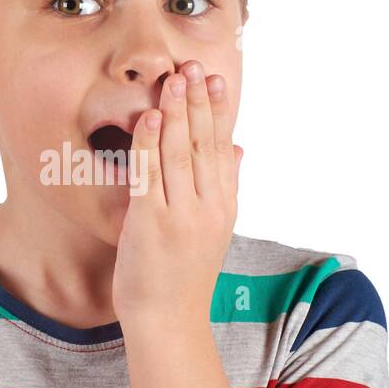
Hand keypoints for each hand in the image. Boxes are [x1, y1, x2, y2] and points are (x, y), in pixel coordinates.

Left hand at [112, 60, 242, 326]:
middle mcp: (208, 207)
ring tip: (175, 79)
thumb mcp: (214, 229)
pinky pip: (150, 174)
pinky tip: (150, 117)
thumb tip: (239, 148)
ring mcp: (181, 215)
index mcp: (224, 206)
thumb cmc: (182, 276)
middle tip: (194, 66)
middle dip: (199, 102)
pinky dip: (150, 143)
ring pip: (181, 152)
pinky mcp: (152, 223)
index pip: (223, 148)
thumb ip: (224, 187)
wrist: (168, 321)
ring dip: (178, 112)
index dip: (219, 112)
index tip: (217, 80)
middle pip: (205, 144)